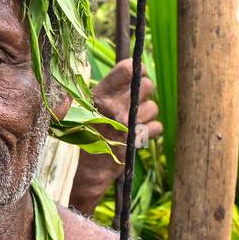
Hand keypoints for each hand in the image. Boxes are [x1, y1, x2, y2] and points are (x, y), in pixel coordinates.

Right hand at [69, 60, 162, 214]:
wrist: (83, 171)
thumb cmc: (82, 135)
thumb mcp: (83, 108)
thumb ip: (105, 91)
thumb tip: (129, 72)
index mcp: (100, 95)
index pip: (128, 68)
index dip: (137, 70)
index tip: (136, 77)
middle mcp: (114, 106)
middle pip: (147, 85)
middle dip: (143, 93)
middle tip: (134, 102)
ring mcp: (126, 124)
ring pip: (152, 107)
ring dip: (146, 114)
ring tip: (131, 122)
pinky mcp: (136, 140)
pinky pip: (156, 127)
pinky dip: (150, 131)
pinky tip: (136, 135)